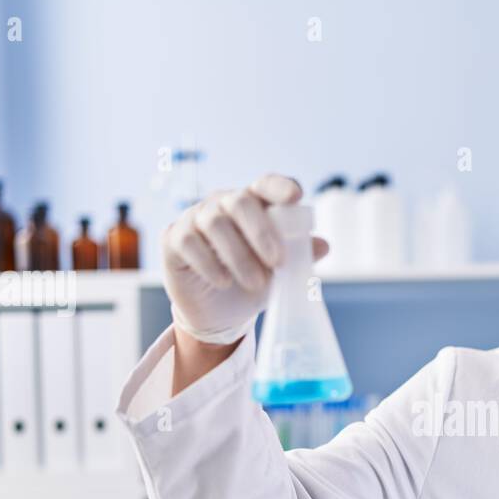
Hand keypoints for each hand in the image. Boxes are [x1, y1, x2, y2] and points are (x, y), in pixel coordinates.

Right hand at [161, 173, 328, 343]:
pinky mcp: (173, 238)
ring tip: (255, 283)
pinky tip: (224, 281)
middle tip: (278, 262)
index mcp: (252, 205)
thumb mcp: (280, 273)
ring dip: (239, 256)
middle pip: (240, 202)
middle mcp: (222, 204)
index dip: (280, 187)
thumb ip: (300, 256)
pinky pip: (189, 242)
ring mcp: (195, 218)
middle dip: (262, 232)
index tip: (296, 197)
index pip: (265, 185)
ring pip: (215, 223)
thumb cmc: (251, 282)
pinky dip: (209, 263)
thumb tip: (324, 245)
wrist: (218, 313)